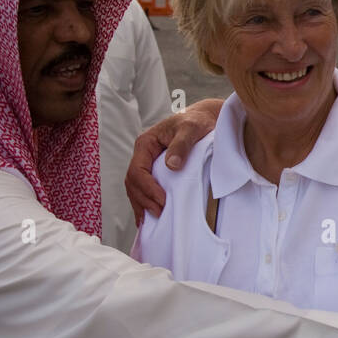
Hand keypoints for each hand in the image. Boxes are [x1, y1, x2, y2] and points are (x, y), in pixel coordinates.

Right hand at [125, 98, 223, 222]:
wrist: (204, 119)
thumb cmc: (197, 122)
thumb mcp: (191, 129)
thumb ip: (181, 145)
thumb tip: (171, 165)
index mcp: (146, 143)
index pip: (137, 170)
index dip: (148, 188)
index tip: (162, 200)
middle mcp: (143, 154)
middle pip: (133, 182)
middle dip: (144, 199)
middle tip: (160, 213)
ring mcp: (147, 163)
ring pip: (136, 188)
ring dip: (143, 204)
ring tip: (154, 218)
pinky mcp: (155, 171)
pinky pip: (144, 189)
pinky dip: (145, 202)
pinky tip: (148, 216)